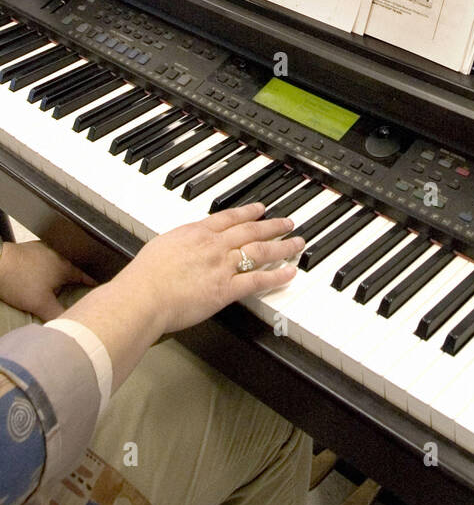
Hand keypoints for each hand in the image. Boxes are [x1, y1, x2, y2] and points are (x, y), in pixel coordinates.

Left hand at [0, 241, 94, 320]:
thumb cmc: (19, 281)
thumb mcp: (41, 304)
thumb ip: (58, 314)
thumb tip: (71, 323)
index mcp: (65, 266)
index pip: (84, 275)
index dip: (90, 283)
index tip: (96, 287)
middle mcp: (59, 255)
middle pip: (72, 269)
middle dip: (74, 279)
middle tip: (74, 290)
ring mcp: (45, 249)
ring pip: (58, 263)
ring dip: (59, 272)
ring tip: (56, 284)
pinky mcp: (32, 248)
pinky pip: (45, 258)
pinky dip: (45, 267)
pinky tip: (39, 275)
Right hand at [113, 204, 304, 337]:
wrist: (143, 295)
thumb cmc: (144, 277)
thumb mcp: (161, 246)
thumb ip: (178, 244)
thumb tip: (182, 245)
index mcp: (196, 233)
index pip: (229, 218)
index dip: (248, 212)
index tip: (260, 209)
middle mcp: (214, 246)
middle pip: (251, 231)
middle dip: (273, 225)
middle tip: (289, 223)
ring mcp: (222, 266)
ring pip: (260, 251)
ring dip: (282, 247)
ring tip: (298, 243)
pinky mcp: (226, 290)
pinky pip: (257, 281)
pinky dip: (276, 276)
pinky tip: (289, 273)